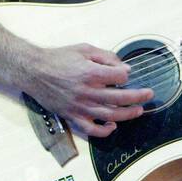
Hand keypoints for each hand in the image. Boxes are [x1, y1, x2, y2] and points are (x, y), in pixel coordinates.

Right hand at [22, 43, 153, 138]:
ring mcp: (80, 106)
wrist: (33, 70)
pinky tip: (113, 125)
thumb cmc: (58, 58)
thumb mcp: (84, 49)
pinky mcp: (72, 116)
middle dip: (138, 96)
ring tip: (138, 110)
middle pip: (120, 98)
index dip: (126, 74)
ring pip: (110, 115)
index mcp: (90, 73)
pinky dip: (104, 131)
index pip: (120, 77)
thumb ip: (106, 57)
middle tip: (148, 94)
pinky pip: (91, 130)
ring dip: (128, 114)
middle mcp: (87, 92)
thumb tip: (124, 67)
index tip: (126, 73)